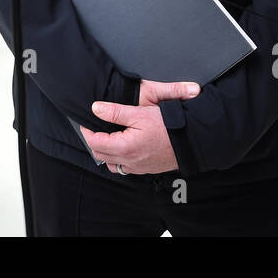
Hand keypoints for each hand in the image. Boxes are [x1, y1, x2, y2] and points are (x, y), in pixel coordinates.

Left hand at [79, 80, 198, 174]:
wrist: (191, 140)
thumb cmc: (168, 126)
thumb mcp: (140, 113)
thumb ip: (115, 111)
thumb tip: (96, 108)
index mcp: (124, 147)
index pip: (95, 142)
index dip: (87, 131)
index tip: (86, 122)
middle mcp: (129, 162)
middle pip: (100, 155)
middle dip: (93, 142)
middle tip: (93, 128)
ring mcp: (138, 168)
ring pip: (112, 164)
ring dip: (106, 152)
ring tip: (107, 137)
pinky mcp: (146, 169)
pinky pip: (125, 168)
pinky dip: (119, 159)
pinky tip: (123, 147)